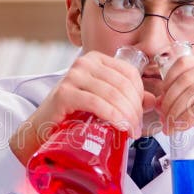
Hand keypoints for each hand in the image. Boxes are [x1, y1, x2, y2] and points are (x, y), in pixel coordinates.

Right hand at [10, 51, 154, 165]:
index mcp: (96, 60)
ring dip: (126, 116)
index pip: (130, 73)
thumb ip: (127, 99)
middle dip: (135, 110)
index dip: (140, 96)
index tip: (140, 117)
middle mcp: (84, 63)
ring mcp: (73, 76)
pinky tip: (119, 127)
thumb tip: (152, 101)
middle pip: (123, 84)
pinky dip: (112, 115)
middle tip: (136, 130)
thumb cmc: (72, 116)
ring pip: (113, 94)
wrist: (41, 130)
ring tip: (130, 133)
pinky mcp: (63, 93)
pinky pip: (96, 102)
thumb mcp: (103, 103)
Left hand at [157, 54, 193, 193]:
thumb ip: (185, 100)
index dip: (166, 85)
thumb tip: (157, 103)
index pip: (182, 64)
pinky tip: (182, 127)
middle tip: (163, 121)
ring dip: (176, 111)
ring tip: (171, 127)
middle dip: (168, 101)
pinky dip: (189, 116)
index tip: (160, 106)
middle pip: (185, 77)